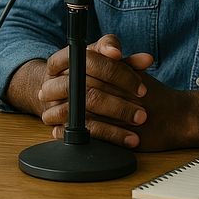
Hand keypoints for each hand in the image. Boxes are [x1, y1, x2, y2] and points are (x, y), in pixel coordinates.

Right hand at [38, 34, 155, 148]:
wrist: (60, 94)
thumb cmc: (88, 75)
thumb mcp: (102, 63)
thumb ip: (124, 61)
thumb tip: (146, 59)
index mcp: (63, 59)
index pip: (89, 60)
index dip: (116, 72)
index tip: (140, 85)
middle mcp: (53, 81)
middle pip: (85, 88)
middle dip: (118, 99)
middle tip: (143, 109)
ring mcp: (52, 104)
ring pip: (82, 111)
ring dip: (113, 120)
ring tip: (137, 124)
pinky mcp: (57, 126)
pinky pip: (83, 133)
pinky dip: (106, 135)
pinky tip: (125, 138)